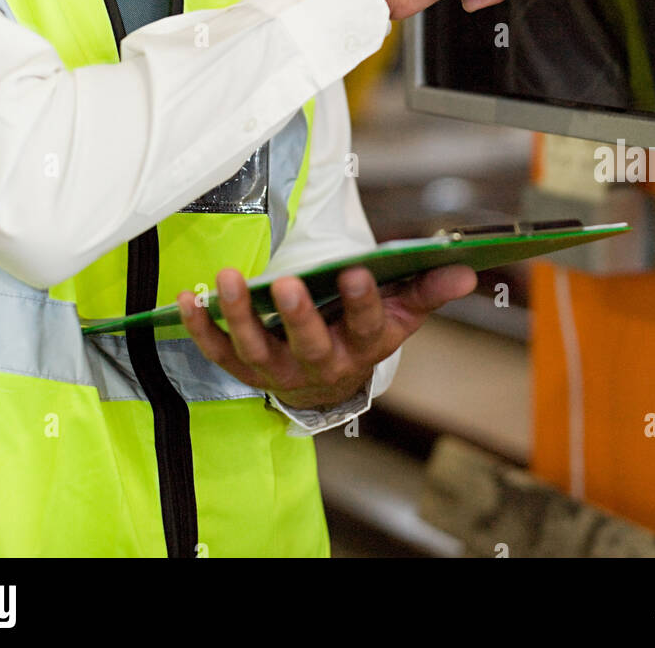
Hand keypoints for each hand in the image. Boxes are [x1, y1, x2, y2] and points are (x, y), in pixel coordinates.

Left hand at [177, 263, 477, 411]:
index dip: (363, 301)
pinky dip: (199, 328)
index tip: (359, 270)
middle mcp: (317, 365)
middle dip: (297, 314)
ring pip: (255, 348)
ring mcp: (276, 370)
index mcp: (360, 347)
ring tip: (227, 279)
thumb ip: (426, 289)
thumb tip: (466, 269)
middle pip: (308, 344)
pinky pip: (217, 352)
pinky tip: (187, 297)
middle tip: (287, 283)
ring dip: (238, 315)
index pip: (366, 326)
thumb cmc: (362, 335)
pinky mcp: (242, 368)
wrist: (328, 385)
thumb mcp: (399, 316)